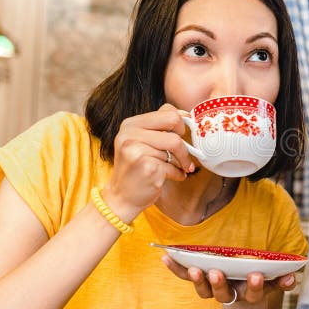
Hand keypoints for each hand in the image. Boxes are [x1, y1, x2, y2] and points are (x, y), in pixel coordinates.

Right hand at [101, 104, 195, 219]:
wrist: (122, 197)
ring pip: (176, 145)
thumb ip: (159, 128)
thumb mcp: (140, 142)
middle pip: (174, 124)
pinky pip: (174, 165)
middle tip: (183, 152)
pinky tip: (173, 177)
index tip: (181, 135)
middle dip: (184, 138)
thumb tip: (186, 116)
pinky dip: (178, 173)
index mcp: (130, 124)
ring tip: (179, 168)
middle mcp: (130, 134)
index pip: (167, 111)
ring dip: (183, 161)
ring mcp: (137, 150)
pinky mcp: (147, 167)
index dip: (180, 123)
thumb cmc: (137, 168)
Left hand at [161, 255, 296, 303]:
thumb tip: (292, 277)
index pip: (253, 293)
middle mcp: (229, 294)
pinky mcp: (199, 280)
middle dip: (219, 284)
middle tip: (217, 272)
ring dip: (199, 280)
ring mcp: (213, 289)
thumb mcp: (272, 282)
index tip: (257, 275)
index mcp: (249, 294)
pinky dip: (175, 268)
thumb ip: (282, 280)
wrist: (240, 292)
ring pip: (203, 290)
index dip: (255, 286)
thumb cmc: (258, 280)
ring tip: (195, 268)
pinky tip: (165, 257)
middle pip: (223, 295)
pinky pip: (185, 276)